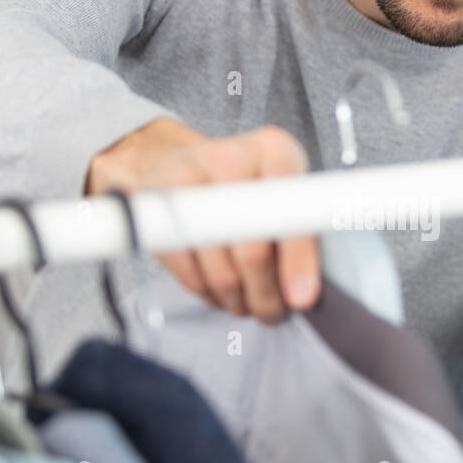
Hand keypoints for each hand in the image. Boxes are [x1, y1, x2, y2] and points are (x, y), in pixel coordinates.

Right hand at [86, 117, 319, 322]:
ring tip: (247, 304)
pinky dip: (208, 294)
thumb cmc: (245, 184)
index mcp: (274, 150)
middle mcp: (231, 157)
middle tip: (272, 312)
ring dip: (237, 301)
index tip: (302, 298)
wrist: (177, 162)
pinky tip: (219, 293)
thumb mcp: (284, 191)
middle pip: (252, 249)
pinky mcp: (155, 209)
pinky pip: (188, 273)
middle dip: (265, 295)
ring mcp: (188, 182)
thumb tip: (307, 289)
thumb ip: (303, 230)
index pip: (291, 212)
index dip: (298, 260)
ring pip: (221, 270)